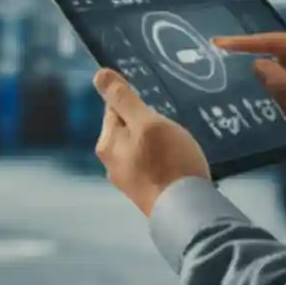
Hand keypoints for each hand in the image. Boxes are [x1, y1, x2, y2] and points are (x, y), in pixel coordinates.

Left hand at [93, 69, 209, 216]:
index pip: (114, 108)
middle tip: (169, 128)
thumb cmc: (168, 161)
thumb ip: (124, 99)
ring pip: (139, 148)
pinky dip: (161, 160)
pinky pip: (150, 166)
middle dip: (146, 124)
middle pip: (127, 129)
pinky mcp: (144, 193)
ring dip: (155, 142)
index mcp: (107, 142)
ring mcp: (127, 180)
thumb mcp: (147, 122)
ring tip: (176, 146)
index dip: (135, 102)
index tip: (154, 105)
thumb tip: (99, 74)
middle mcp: (111, 162)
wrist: (186, 210)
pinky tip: (177, 163)